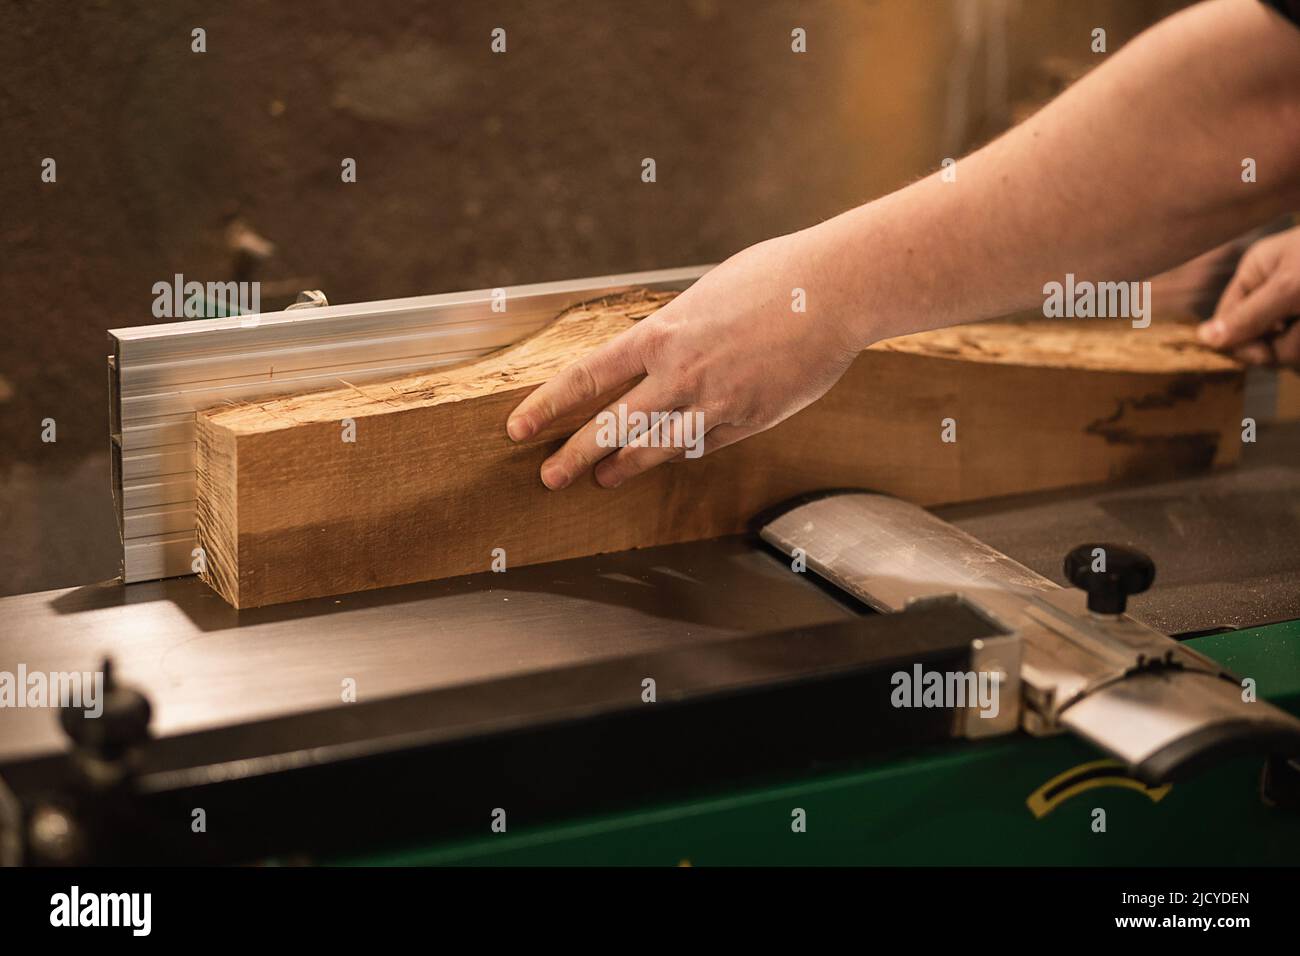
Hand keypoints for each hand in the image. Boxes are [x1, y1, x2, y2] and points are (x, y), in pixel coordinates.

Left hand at [505, 233, 865, 489]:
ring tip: (601, 479)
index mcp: (662, 333)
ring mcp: (716, 403)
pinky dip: (681, 454)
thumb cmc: (775, 278)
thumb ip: (676, 331)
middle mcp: (680, 374)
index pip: (586, 377)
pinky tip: (662, 462)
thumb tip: (657, 355)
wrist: (835, 290)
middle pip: (612, 426)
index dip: (548, 406)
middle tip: (548, 477)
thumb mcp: (707, 294)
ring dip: (623, 467)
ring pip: (656, 448)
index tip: (519, 427)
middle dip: (574, 455)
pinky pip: (705, 445)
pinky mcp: (750, 420)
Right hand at [1199, 225, 1299, 365]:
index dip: (1240, 341)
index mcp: (1255, 271)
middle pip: (1257, 334)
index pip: (1228, 317)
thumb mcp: (1290, 286)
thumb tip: (1201, 339)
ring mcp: (1294, 303)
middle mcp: (1271, 287)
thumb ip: (1248, 315)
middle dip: (1282, 342)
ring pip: (1285, 344)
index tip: (1264, 356)